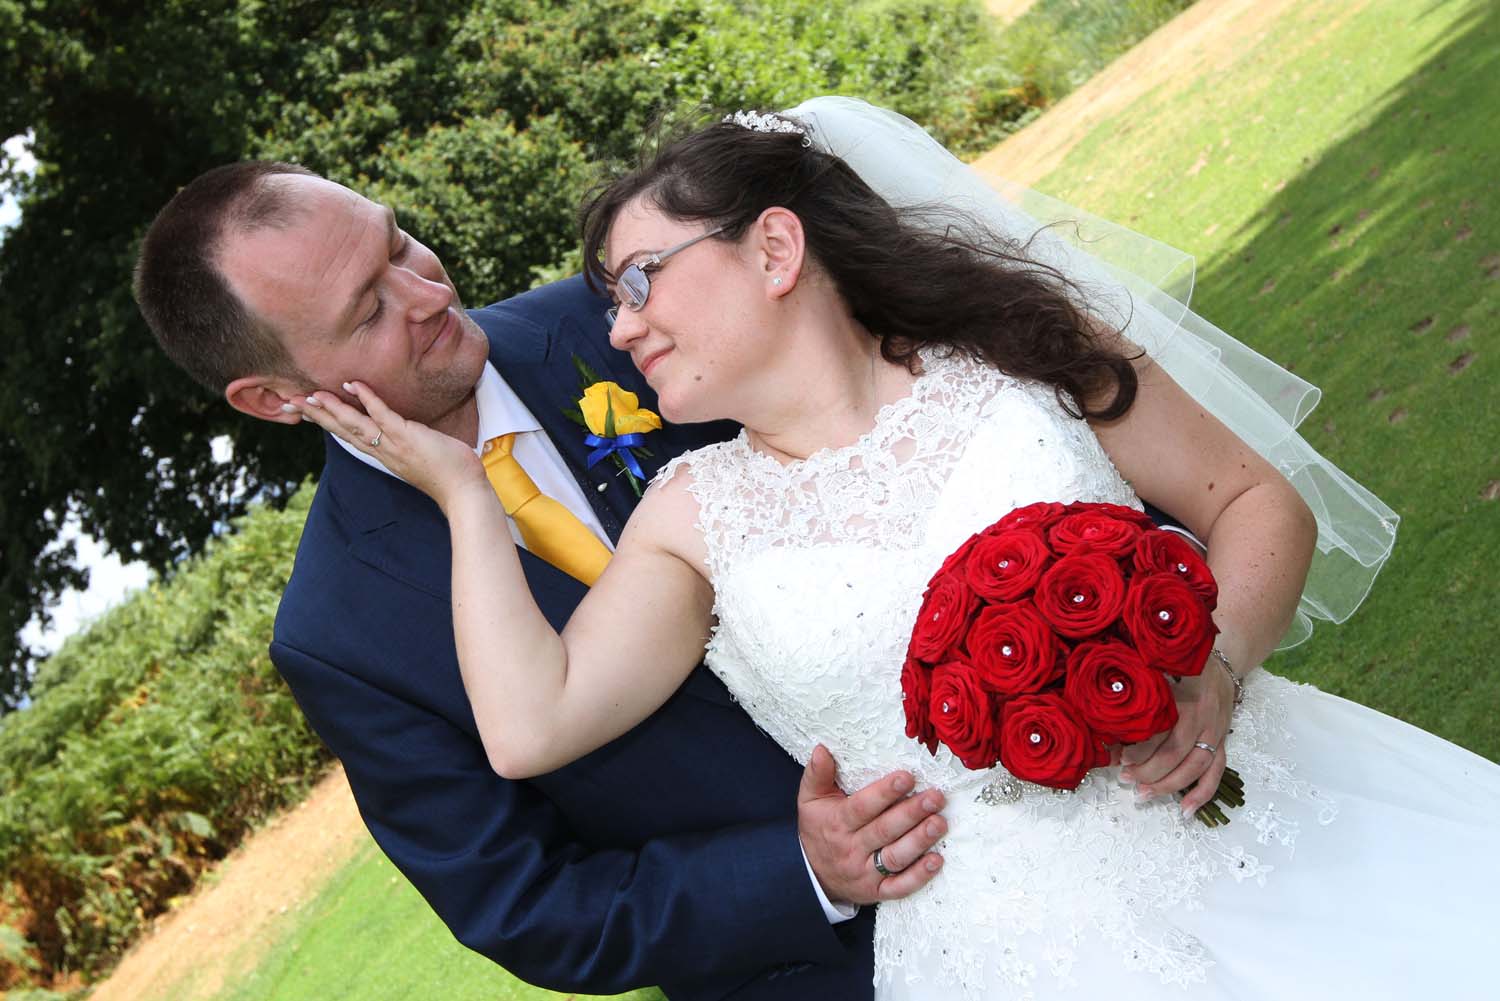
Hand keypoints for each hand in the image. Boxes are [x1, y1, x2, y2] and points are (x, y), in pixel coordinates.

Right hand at [295, 381, 486, 508]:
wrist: (464, 493)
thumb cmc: (450, 474)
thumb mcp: (421, 457)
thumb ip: (409, 444)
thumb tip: (407, 433)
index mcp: (384, 454)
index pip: (349, 436)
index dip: (327, 422)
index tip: (305, 411)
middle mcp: (383, 451)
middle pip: (342, 430)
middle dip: (317, 415)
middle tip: (290, 401)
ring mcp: (393, 444)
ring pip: (355, 424)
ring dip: (332, 408)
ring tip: (311, 395)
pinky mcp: (407, 436)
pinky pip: (383, 414)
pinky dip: (368, 399)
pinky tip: (354, 385)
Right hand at [797, 744, 945, 905]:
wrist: (812, 876)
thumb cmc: (818, 828)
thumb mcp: (810, 800)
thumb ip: (817, 774)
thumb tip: (822, 749)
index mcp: (837, 823)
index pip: (862, 807)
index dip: (884, 793)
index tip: (907, 777)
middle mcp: (851, 849)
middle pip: (884, 831)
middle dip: (911, 813)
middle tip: (935, 797)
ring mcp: (865, 872)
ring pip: (895, 857)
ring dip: (919, 841)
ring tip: (940, 823)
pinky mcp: (877, 892)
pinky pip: (899, 887)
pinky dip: (919, 876)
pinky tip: (937, 861)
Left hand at [1119, 661, 1234, 814]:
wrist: (1223, 666)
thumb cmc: (1183, 667)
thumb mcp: (1159, 670)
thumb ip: (1138, 691)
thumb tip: (1106, 720)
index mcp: (1183, 697)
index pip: (1160, 729)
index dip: (1138, 746)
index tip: (1117, 755)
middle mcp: (1201, 717)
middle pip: (1174, 752)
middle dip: (1147, 770)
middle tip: (1124, 777)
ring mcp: (1214, 733)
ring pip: (1194, 767)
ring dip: (1168, 785)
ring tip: (1143, 794)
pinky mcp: (1222, 743)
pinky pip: (1216, 773)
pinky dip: (1202, 794)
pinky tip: (1185, 810)